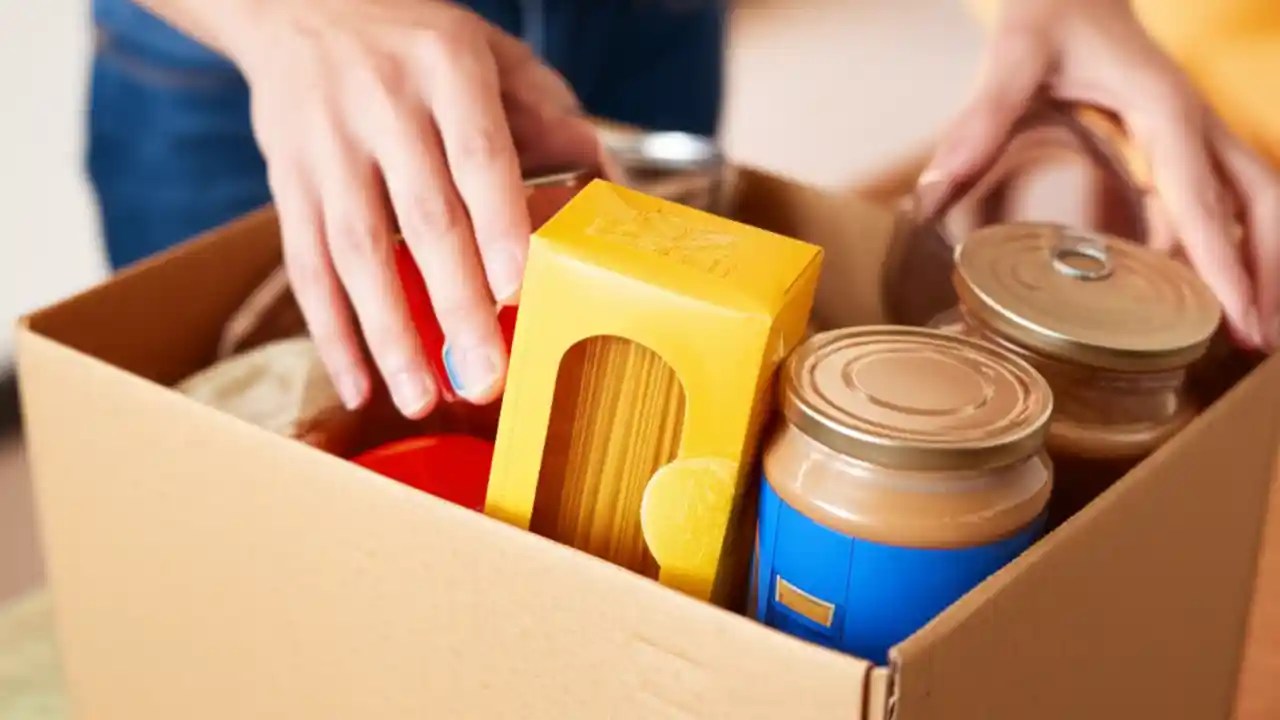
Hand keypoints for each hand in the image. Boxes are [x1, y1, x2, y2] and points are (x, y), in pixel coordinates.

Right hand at [225, 0, 601, 416]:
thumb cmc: (414, 38)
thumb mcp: (487, 50)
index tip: (517, 291)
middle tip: (485, 378)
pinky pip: (305, 262)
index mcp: (446, 68)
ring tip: (422, 399)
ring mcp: (327, 145)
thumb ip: (546, 111)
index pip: (477, 154)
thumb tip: (608, 182)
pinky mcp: (286, 178)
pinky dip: (330, 329)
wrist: (296, 1)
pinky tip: (358, 382)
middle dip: (454, 305)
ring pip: (355, 251)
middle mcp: (382, 106)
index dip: (496, 225)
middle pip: (421, 217)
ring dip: (387, 334)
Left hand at [921, 0, 1279, 350]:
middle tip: (1256, 341)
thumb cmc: (1046, 16)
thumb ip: (980, 122)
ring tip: (1245, 333)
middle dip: (1266, 271)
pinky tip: (1196, 294)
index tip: (1237, 316)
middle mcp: (1193, 123)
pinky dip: (1216, 248)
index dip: (1222, 259)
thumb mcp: (1012, 58)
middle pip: (1260, 203)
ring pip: (1250, 204)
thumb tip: (933, 190)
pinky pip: (1213, 203)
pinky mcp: (1177, 146)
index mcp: (1164, 107)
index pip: (1203, 194)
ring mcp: (1192, 135)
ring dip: (1254, 264)